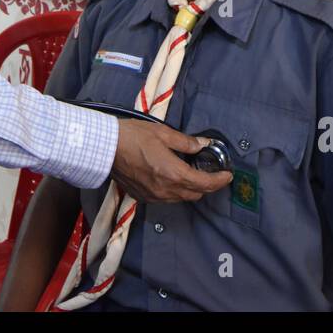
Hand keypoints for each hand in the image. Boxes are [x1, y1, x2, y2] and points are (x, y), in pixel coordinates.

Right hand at [111, 118, 231, 202]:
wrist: (104, 148)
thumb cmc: (132, 136)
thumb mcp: (163, 133)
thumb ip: (186, 142)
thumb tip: (203, 144)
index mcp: (174, 174)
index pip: (205, 184)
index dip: (220, 181)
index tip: (227, 175)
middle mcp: (166, 190)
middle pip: (195, 194)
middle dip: (207, 185)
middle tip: (211, 172)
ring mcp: (153, 196)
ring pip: (181, 198)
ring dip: (190, 189)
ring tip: (191, 173)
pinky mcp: (142, 197)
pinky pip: (166, 198)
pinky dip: (174, 191)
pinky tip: (171, 177)